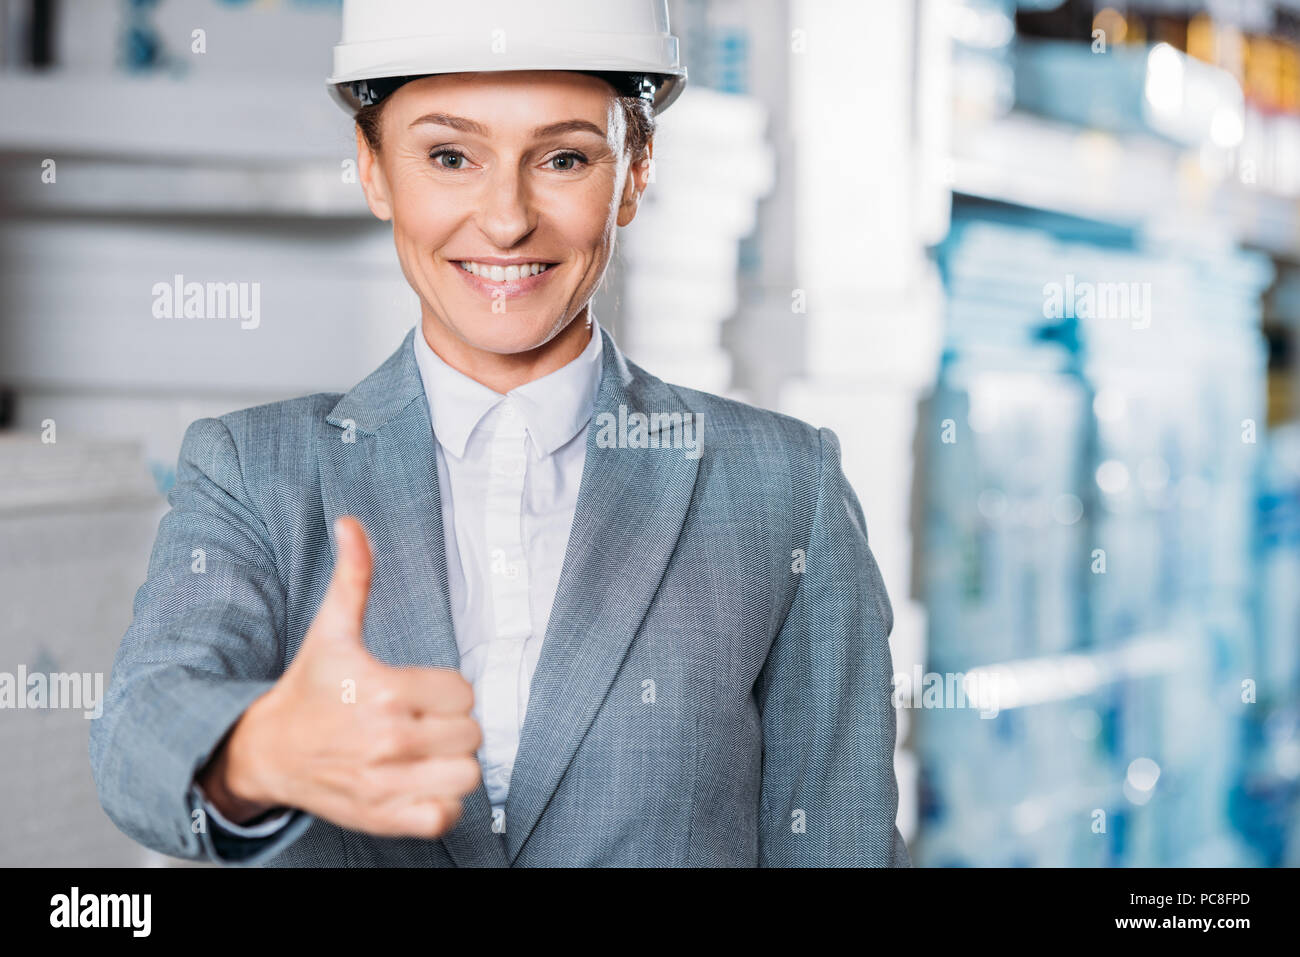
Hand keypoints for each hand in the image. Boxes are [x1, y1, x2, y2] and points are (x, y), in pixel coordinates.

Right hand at [199, 516, 481, 837]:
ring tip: (426, 752)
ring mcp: (388, 783)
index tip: (419, 691)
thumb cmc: (309, 689)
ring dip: (452, 764)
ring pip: (467, 774)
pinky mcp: (386, 817)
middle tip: (421, 720)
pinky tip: (419, 782)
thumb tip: (351, 523)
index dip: (446, 690)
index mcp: (384, 691)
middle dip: (451, 725)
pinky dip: (440, 804)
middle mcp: (389, 740)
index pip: (462, 691)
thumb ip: (353, 577)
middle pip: (471, 732)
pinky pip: (445, 816)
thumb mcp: (331, 630)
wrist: (266, 751)